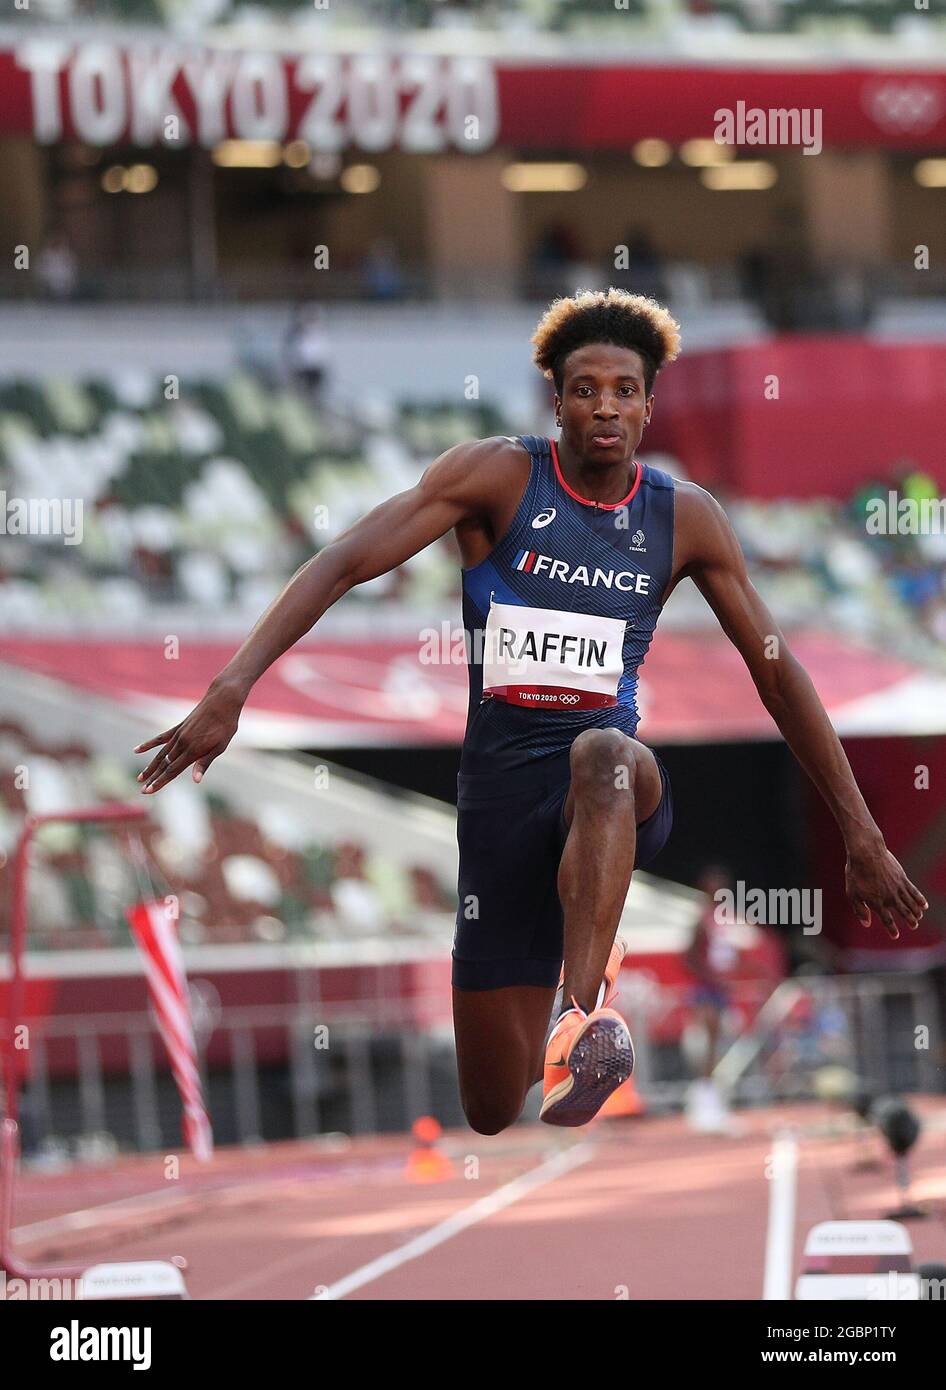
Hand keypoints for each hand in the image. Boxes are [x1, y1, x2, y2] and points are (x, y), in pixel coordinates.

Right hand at [134, 679, 243, 793]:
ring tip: (140, 777)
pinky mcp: (178, 727)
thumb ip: (205, 763)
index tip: (148, 791)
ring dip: (150, 766)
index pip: (172, 771)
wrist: (222, 700)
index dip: (160, 782)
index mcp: (192, 751)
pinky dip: (148, 745)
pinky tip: (137, 750)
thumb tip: (195, 780)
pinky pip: (160, 738)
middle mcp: (182, 743)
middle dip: (153, 779)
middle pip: (164, 765)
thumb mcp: (220, 746)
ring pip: (160, 754)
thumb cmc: (225, 725)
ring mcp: (178, 734)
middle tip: (142, 791)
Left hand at [845, 840, 927, 939]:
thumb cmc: (856, 872)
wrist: (867, 852)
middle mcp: (890, 898)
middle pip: (904, 913)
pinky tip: (924, 905)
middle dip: (910, 921)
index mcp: (877, 903)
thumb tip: (866, 923)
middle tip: (914, 925)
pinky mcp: (903, 878)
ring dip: (916, 912)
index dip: (892, 929)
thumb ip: (859, 909)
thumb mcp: (852, 893)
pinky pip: (914, 891)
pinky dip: (920, 899)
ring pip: (911, 904)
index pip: (887, 920)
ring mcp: (898, 888)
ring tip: (918, 918)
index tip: (896, 935)